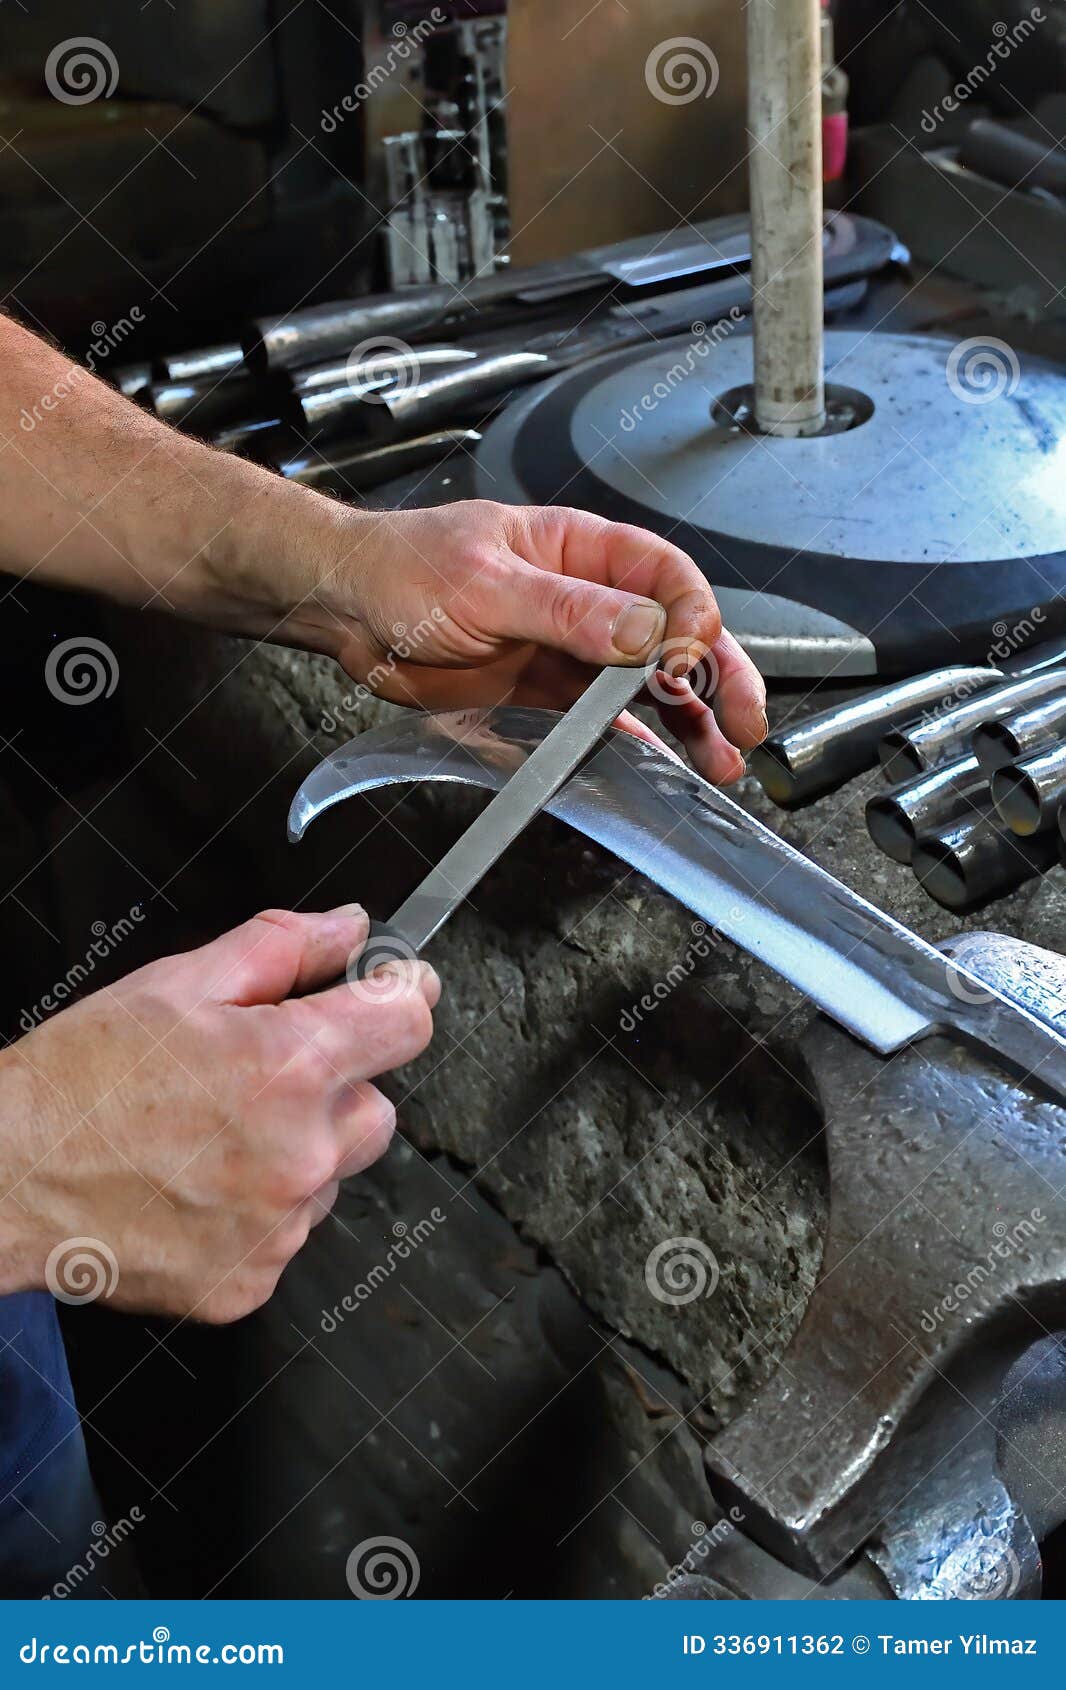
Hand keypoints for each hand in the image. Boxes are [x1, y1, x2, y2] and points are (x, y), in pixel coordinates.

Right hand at [0, 908, 437, 1322]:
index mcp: (290, 1068)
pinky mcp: (252, 1283)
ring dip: (297, 1154)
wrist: (7, 1177)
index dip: (399, 998)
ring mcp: (279, 1228)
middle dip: (337, 1087)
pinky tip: (198, 1187)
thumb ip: (281, 948)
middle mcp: (299, 1155)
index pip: (408, 1024)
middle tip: (259, 1078)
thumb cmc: (80, 1079)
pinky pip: (289, 1234)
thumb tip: (348, 928)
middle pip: (378, 1109)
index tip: (387, 992)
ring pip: (333, 1176)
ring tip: (211, 1138)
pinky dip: (258, 1213)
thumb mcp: (178, 983)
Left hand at [270, 500, 768, 785]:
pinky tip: (667, 766)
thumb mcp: (484, 583)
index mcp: (582, 549)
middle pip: (675, 636)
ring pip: (649, 686)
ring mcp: (571, 651)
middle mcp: (587, 599)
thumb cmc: (403, 568)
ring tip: (719, 760)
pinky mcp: (547, 696)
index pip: (664, 577)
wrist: (347, 610)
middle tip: (745, 721)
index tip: (691, 660)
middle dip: (716, 677)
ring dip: (689, 722)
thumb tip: (643, 630)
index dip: (691, 618)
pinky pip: (605, 722)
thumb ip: (566, 609)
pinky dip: (639, 744)